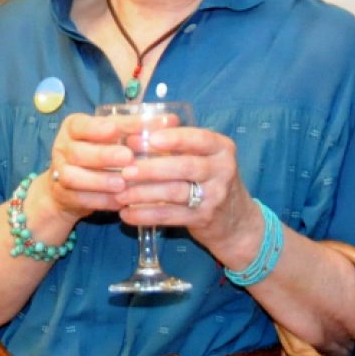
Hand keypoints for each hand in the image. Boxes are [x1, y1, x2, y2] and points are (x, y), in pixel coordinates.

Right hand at [37, 110, 132, 227]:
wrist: (70, 185)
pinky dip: (100, 201)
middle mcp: (62, 148)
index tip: (115, 129)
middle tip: (128, 157)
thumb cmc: (99, 152)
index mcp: (73, 127)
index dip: (98, 128)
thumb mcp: (111, 136)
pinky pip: (80, 199)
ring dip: (100, 180)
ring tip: (123, 183)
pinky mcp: (63, 195)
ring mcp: (59, 173)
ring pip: (74, 177)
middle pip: (78, 152)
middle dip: (103, 155)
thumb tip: (170, 120)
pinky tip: (119, 202)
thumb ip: (133, 128)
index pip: (82, 125)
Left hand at [113, 122, 264, 270]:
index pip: (199, 138)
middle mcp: (223, 170)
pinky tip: (127, 214)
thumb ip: (179, 144)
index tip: (148, 138)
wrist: (235, 221)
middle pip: (185, 166)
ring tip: (119, 194)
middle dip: (151, 168)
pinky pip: (171, 216)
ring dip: (143, 193)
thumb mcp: (204, 157)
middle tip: (124, 170)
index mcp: (222, 148)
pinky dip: (146, 215)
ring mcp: (216, 196)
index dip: (173, 138)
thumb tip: (135, 134)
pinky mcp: (205, 218)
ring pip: (175, 192)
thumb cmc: (209, 179)